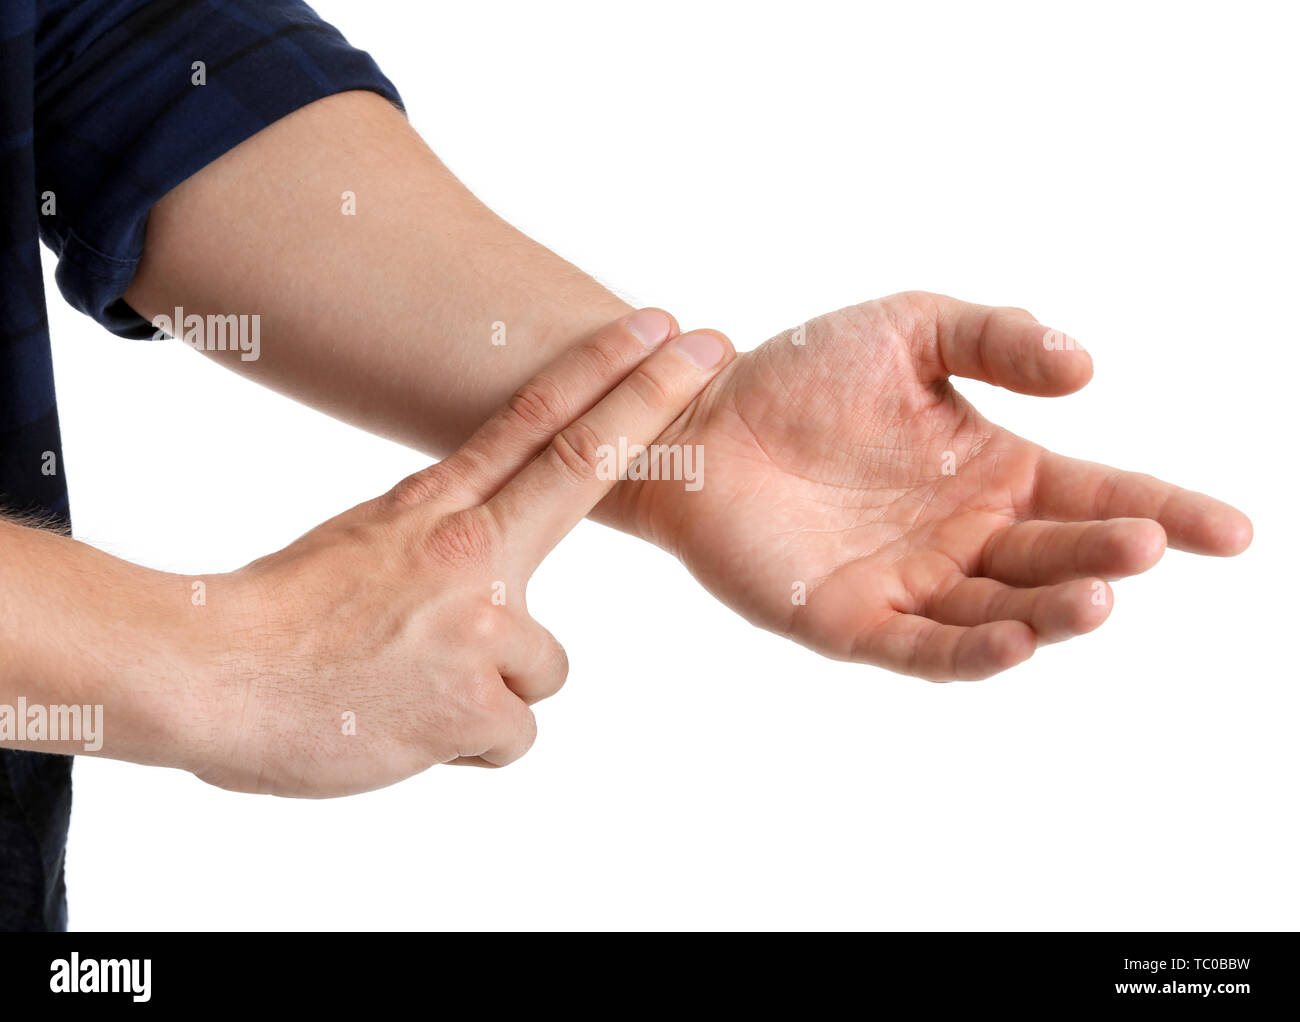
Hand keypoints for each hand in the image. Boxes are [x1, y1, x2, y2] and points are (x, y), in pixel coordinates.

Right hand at [186, 310, 732, 794]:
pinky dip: (471, 743)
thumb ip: (446, 541)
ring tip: (414, 691)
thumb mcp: (368, 548)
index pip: (531, 421)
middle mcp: (468, 552)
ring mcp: (477, 626)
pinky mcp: (473, 706)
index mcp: (434, 508)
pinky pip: (514, 735)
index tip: (656, 325)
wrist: (207, 677)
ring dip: (496, 691)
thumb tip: (501, 556)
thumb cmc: (281, 619)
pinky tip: (412, 729)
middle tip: (706, 343)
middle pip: (582, 461)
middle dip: (651, 394)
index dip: (601, 370)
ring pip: (548, 665)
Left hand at [607, 292, 1250, 681]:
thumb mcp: (912, 327)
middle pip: (1056, 557)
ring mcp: (911, 583)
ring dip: (1052, 611)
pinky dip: (972, 652)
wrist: (703, 413)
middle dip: (1105, 555)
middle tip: (1144, 543)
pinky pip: (922, 647)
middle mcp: (964, 536)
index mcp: (993, 473)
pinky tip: (1015, 642)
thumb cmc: (804, 373)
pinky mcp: (851, 620)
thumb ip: (998, 337)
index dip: (1166, 510)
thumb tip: (1088, 368)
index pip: (1096, 494)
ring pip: (1001, 612)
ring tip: (1097, 596)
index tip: (1233, 530)